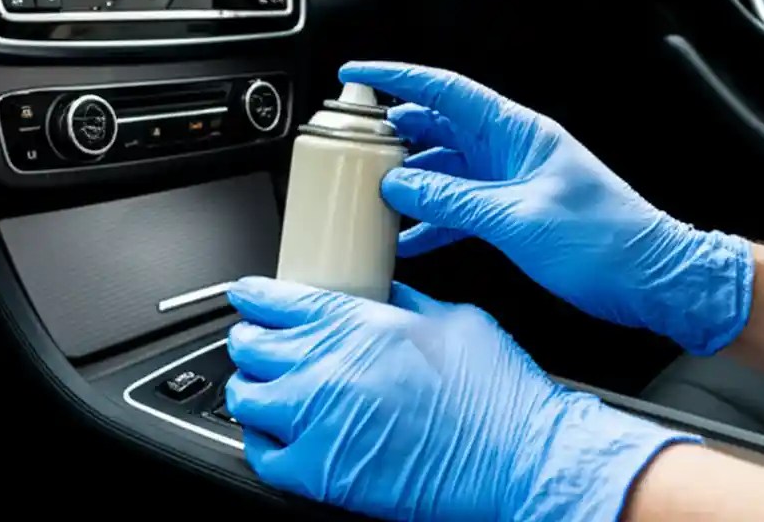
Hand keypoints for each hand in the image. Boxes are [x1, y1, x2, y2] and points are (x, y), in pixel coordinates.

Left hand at [225, 277, 697, 520]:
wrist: (517, 456)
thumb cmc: (495, 390)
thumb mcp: (450, 316)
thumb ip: (402, 300)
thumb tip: (380, 291)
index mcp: (354, 323)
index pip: (273, 300)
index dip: (254, 296)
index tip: (250, 297)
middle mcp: (324, 368)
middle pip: (249, 344)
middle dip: (254, 340)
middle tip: (265, 344)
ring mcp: (315, 422)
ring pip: (246, 396)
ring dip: (255, 388)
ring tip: (271, 389)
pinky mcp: (319, 474)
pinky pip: (260, 454)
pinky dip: (263, 441)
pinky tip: (279, 435)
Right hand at [338, 61, 753, 354]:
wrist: (652, 279)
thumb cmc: (607, 239)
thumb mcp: (518, 217)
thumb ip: (453, 199)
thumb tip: (400, 183)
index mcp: (517, 132)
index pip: (446, 90)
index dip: (398, 78)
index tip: (358, 75)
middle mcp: (510, 149)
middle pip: (438, 127)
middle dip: (393, 133)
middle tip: (351, 143)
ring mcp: (508, 181)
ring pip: (443, 169)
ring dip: (408, 182)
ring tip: (369, 193)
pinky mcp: (510, 213)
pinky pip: (457, 207)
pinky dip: (430, 220)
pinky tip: (405, 237)